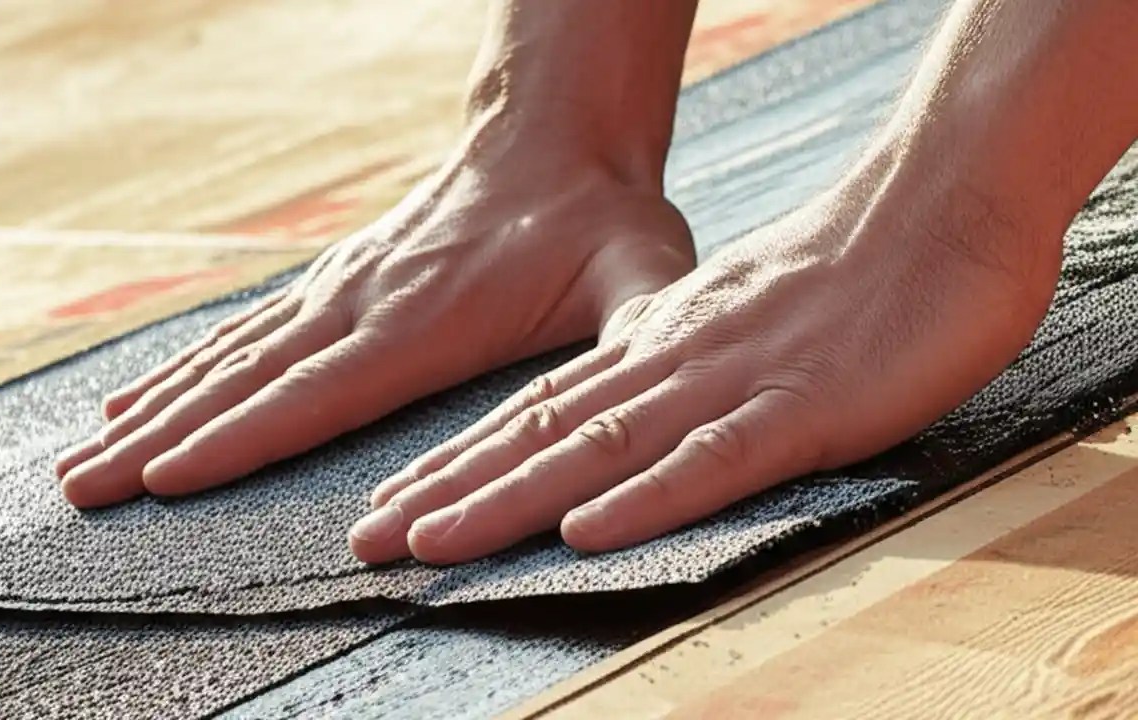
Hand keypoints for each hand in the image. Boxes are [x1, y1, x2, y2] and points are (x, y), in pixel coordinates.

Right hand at [54, 138, 693, 507]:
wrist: (550, 136)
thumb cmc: (597, 216)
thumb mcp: (640, 269)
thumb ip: (640, 328)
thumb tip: (649, 407)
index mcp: (427, 317)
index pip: (319, 390)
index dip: (243, 438)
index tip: (166, 476)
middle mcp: (361, 302)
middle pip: (245, 382)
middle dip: (161, 440)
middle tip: (82, 490)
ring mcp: (338, 289)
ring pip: (228, 359)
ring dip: (152, 412)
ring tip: (83, 461)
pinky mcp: (332, 282)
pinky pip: (243, 332)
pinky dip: (182, 369)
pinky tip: (136, 398)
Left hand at [349, 144, 1064, 564]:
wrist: (935, 214)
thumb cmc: (841, 279)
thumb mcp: (732, 322)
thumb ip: (676, 366)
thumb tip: (627, 415)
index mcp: (652, 344)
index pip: (534, 410)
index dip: (458, 460)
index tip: (394, 501)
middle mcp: (666, 364)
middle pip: (536, 435)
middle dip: (446, 491)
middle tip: (368, 540)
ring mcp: (725, 385)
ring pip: (596, 448)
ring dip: (508, 498)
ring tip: (430, 541)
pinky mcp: (797, 410)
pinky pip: (709, 461)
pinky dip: (643, 499)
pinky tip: (582, 531)